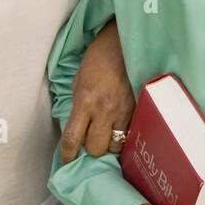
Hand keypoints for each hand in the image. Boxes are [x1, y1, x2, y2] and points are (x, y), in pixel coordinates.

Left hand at [59, 18, 134, 162]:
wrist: (124, 43)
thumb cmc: (97, 59)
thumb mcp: (79, 82)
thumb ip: (78, 107)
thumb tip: (78, 129)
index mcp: (85, 101)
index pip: (72, 139)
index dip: (67, 156)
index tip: (67, 162)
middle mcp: (104, 110)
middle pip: (96, 149)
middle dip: (91, 149)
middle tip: (90, 140)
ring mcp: (124, 111)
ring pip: (115, 146)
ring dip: (109, 144)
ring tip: (107, 135)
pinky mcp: (137, 109)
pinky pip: (129, 134)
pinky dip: (123, 135)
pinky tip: (120, 128)